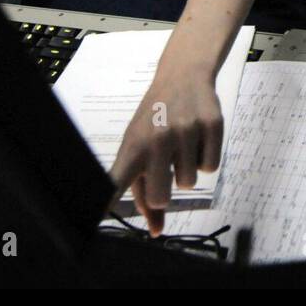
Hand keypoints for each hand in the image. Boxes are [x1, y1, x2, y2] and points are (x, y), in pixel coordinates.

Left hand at [109, 71, 222, 235]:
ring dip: (187, 170)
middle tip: (165, 169)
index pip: (117, 180)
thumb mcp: (140, 148)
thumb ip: (145, 192)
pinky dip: (205, 158)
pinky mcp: (212, 124)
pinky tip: (198, 138)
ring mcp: (186, 130)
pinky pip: (211, 167)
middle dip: (164, 192)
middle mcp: (158, 138)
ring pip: (189, 182)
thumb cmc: (155, 119)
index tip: (92, 216)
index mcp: (133, 145)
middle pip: (161, 198)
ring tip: (181, 145)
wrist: (182, 75)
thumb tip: (156, 231)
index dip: (107, 201)